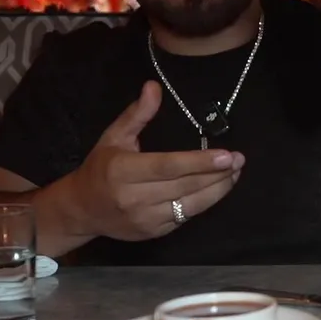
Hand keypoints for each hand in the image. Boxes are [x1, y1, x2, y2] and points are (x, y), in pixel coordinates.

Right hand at [63, 81, 244, 240]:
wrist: (81, 210)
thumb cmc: (100, 169)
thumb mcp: (113, 137)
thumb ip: (137, 114)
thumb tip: (154, 86)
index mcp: (123, 171)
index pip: (168, 166)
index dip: (199, 162)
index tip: (226, 155)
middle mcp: (135, 197)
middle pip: (185, 186)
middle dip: (217, 174)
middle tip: (239, 160)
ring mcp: (146, 219)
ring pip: (191, 205)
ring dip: (218, 189)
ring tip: (235, 173)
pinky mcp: (155, 232)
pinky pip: (186, 217)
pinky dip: (205, 203)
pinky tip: (217, 188)